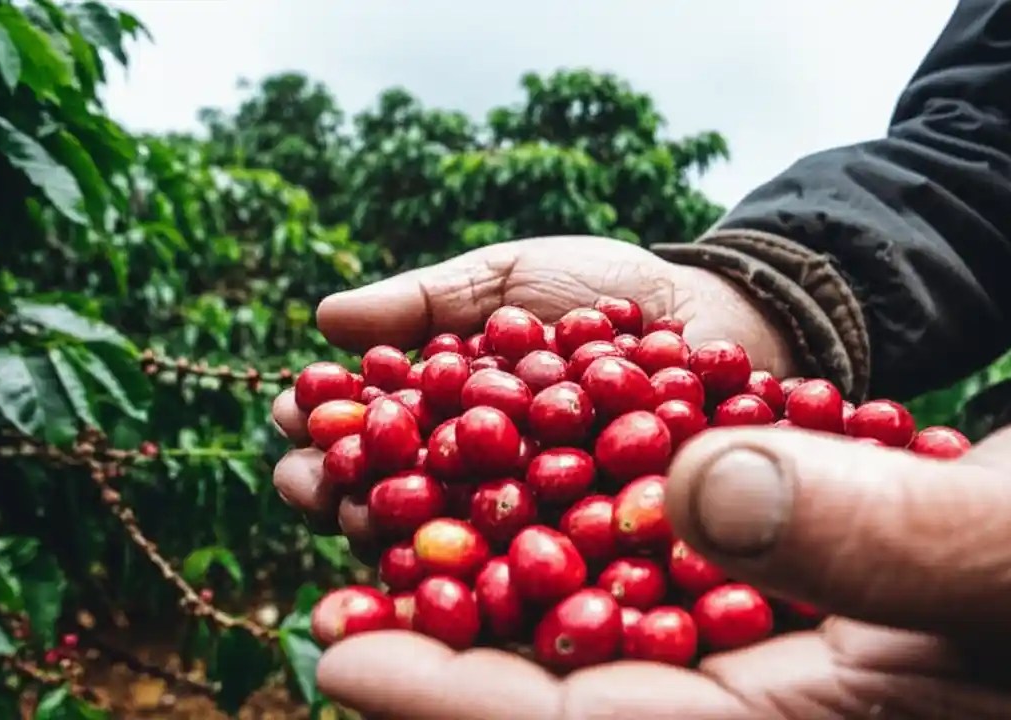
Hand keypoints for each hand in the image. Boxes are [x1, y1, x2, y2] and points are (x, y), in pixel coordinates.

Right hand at [270, 236, 792, 549]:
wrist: (719, 316)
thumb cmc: (606, 292)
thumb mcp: (512, 278)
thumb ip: (429, 298)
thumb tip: (326, 315)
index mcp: (450, 416)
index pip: (374, 431)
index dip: (329, 425)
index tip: (291, 413)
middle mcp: (480, 479)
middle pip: (397, 498)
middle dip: (346, 491)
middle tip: (311, 482)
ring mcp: (533, 521)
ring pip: (453, 543)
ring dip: (401, 538)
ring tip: (365, 524)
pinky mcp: (591, 553)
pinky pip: (539, 566)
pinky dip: (494, 566)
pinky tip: (462, 564)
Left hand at [311, 416, 1010, 718]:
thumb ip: (877, 532)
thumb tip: (700, 484)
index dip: (453, 703)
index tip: (338, 650)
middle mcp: (754, 708)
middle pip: (558, 705)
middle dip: (436, 663)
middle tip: (322, 603)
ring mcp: (753, 659)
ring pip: (580, 647)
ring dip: (476, 600)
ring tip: (371, 546)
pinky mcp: (761, 600)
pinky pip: (634, 590)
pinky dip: (556, 543)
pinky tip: (497, 501)